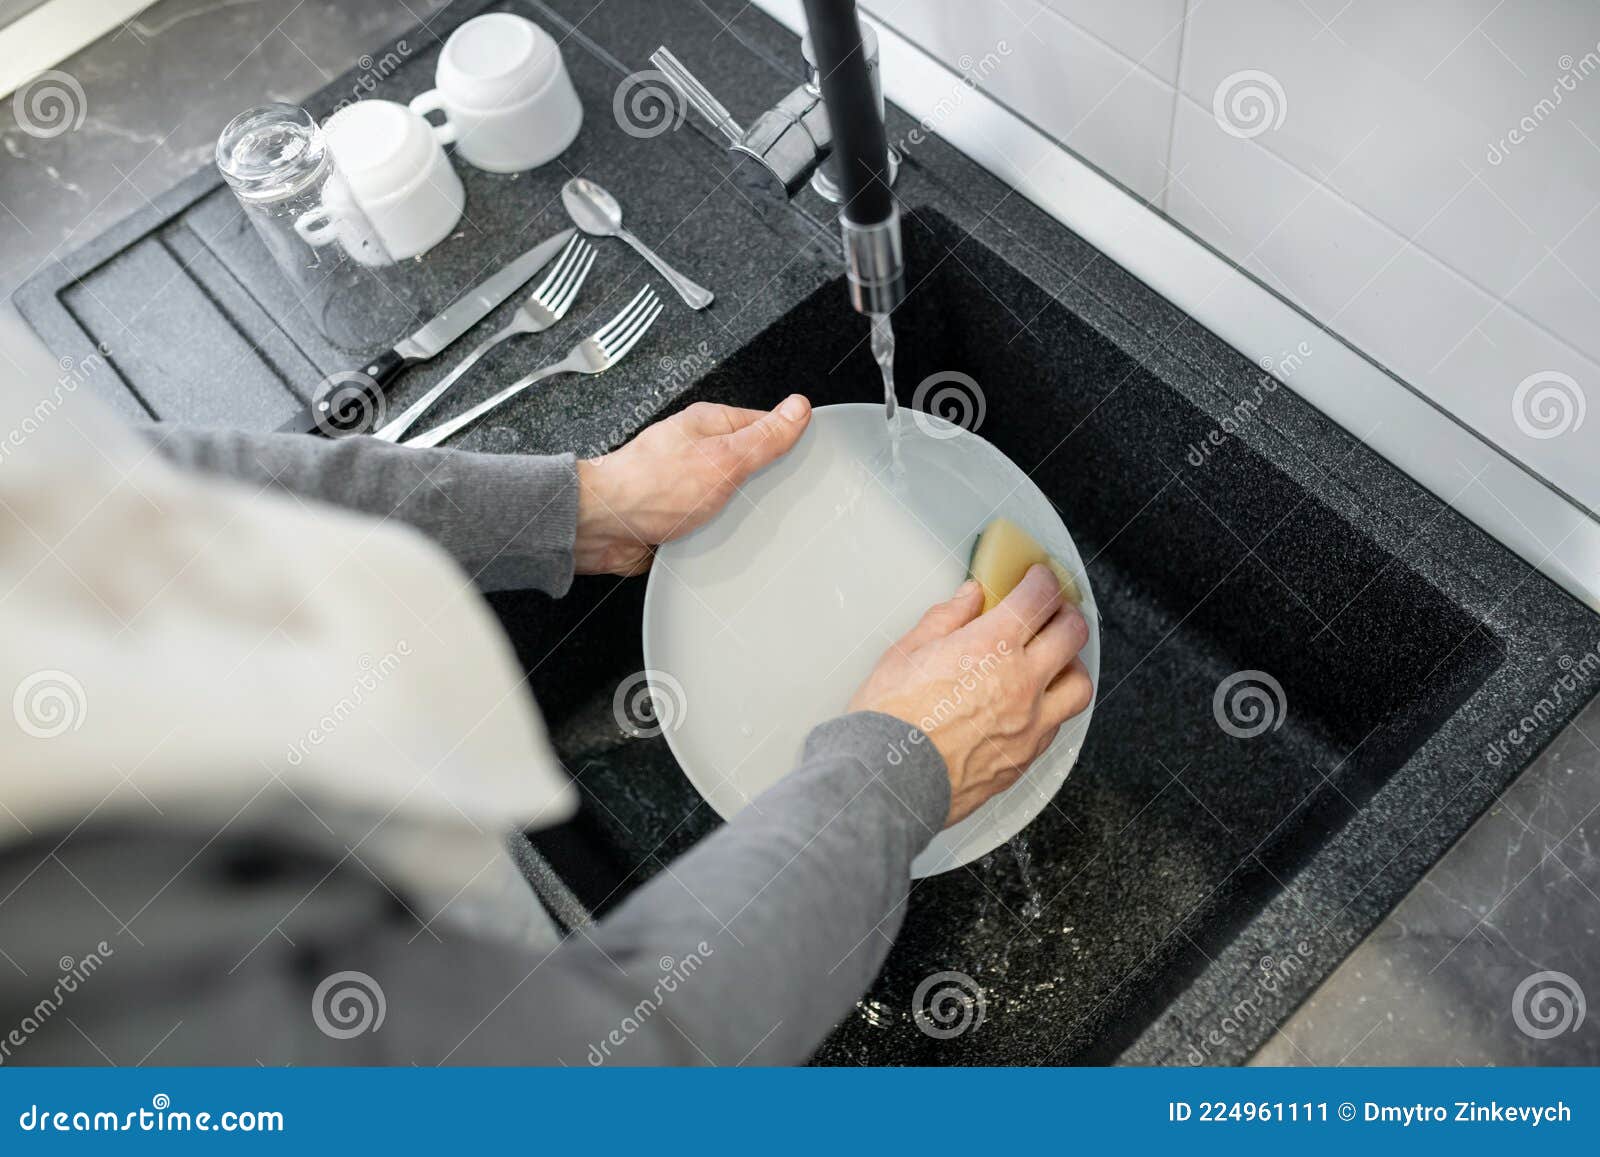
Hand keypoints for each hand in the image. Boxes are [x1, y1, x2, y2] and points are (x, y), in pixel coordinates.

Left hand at [574, 395, 811, 575]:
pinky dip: (721, 533)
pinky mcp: (679, 514)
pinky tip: (724, 539)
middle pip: (750, 464)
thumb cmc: (650, 487)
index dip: (787, 442)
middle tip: (773, 498)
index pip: (764, 425)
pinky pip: (714, 524)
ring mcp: (687, 483)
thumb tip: (797, 408)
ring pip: (733, 498)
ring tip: (744, 521)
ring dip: (740, 514)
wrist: (603, 527)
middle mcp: (697, 451)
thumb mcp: (724, 458)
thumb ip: (764, 436)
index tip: (804, 460)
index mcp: (709, 425)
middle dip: (764, 485)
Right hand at [849, 565, 1092, 826]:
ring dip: (1070, 664)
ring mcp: (1029, 724)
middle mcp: (1021, 682)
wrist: (888, 782)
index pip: (1039, 597)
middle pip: (1072, 634)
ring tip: (1052, 660)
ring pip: (1079, 684)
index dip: (1042, 580)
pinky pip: (1058, 724)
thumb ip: (946, 619)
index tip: (1036, 578)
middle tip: (1052, 610)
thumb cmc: (889, 721)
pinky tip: (1032, 704)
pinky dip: (1052, 706)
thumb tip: (969, 598)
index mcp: (991, 647)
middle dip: (1065, 613)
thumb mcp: (906, 653)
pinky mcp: (1025, 758)